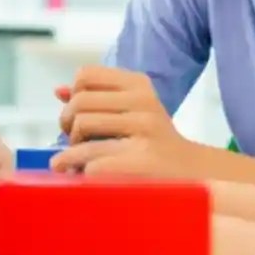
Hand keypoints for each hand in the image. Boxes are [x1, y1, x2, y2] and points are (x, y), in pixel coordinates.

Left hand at [50, 65, 194, 176]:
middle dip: (67, 125)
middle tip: (73, 142)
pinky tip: (83, 179)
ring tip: (75, 163)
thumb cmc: (155, 143)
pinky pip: (92, 162)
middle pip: (79, 104)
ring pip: (82, 129)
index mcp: (139, 85)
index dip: (73, 96)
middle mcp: (144, 102)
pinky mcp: (143, 161)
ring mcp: (145, 130)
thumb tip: (59, 90)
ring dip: (70, 151)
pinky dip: (81, 172)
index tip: (77, 115)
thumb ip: (97, 99)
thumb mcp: (132, 112)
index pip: (86, 76)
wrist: (196, 176)